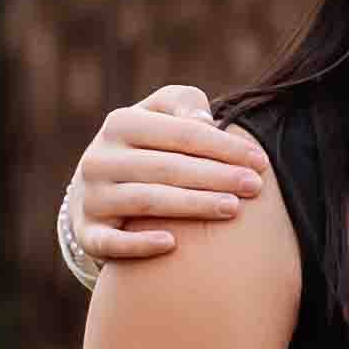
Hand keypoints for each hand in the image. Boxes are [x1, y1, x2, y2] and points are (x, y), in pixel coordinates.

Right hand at [73, 85, 267, 266]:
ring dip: (192, 205)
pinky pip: (110, 242)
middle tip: (255, 187)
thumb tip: (205, 120)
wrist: (99, 187)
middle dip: (216, 176)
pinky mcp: (87, 233)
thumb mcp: (161, 113)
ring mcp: (90, 197)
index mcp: (120, 124)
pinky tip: (172, 244)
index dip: (225, 147)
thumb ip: (185, 104)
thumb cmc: (148, 145)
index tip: (261, 161)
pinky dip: (138, 244)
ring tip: (232, 208)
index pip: (183, 133)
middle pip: (167, 167)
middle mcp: (99, 159)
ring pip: (146, 201)